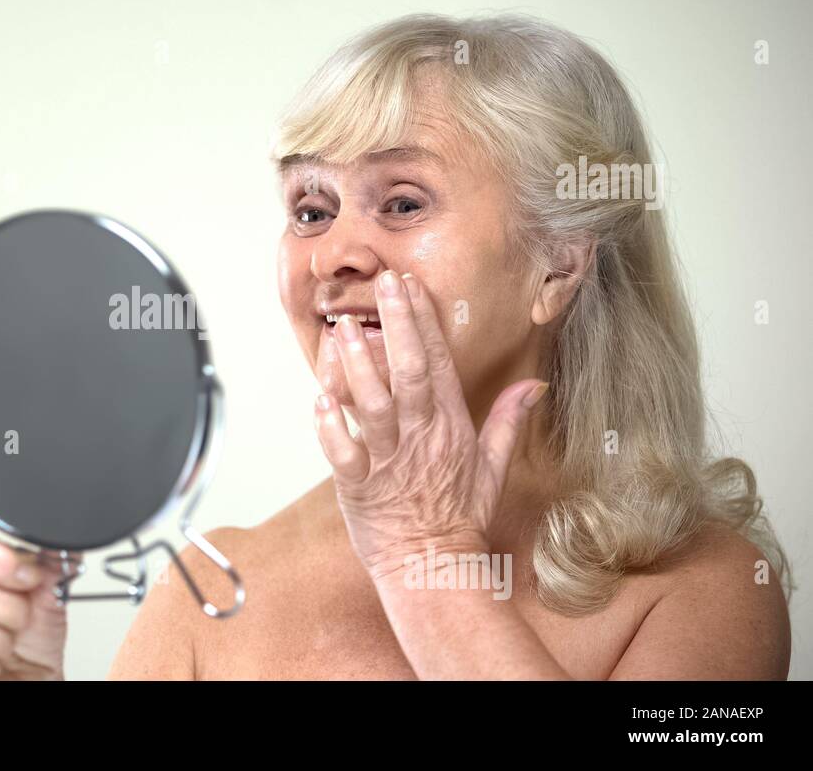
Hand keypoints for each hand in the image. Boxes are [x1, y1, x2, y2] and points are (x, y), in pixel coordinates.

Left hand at [311, 270, 547, 580]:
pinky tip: (319, 399)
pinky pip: (344, 453)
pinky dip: (331, 427)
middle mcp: (420, 437)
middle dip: (399, 326)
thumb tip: (535, 385)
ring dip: (359, 368)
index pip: (438, 364)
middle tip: (384, 285)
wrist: (433, 569)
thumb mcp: (493, 468)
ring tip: (344, 332)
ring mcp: (389, 461)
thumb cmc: (457, 519)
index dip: (424, 322)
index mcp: (449, 427)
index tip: (410, 285)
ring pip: (374, 406)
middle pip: (410, 373)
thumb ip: (507, 421)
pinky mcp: (359, 487)